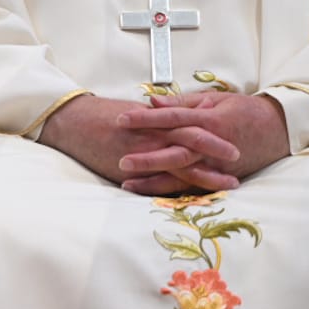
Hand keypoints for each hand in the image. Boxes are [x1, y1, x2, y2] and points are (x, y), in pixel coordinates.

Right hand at [38, 93, 255, 195]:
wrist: (69, 120)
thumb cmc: (99, 114)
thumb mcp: (132, 110)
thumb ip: (154, 118)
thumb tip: (172, 118)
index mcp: (153, 118)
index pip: (191, 124)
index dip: (213, 133)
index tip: (233, 139)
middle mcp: (150, 135)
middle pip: (192, 143)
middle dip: (217, 153)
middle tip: (239, 160)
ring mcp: (140, 152)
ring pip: (181, 164)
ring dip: (207, 175)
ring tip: (229, 183)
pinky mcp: (127, 168)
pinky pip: (156, 181)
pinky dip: (175, 189)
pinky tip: (191, 198)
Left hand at [117, 92, 289, 194]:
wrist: (279, 129)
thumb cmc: (244, 110)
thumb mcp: (215, 99)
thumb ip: (182, 103)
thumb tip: (152, 101)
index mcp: (209, 121)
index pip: (172, 119)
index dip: (146, 119)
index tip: (121, 119)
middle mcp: (212, 146)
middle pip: (175, 153)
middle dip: (147, 159)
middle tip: (121, 161)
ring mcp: (217, 164)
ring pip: (182, 176)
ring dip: (155, 181)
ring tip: (128, 184)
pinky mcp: (222, 177)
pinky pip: (195, 187)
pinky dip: (174, 192)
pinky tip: (152, 196)